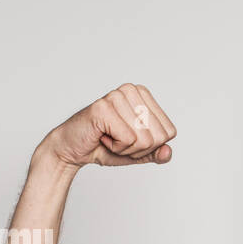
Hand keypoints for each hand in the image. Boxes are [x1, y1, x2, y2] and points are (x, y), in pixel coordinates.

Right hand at [40, 84, 176, 168]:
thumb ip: (156, 153)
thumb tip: (167, 152)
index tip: (131, 140)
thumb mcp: (138, 153)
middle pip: (159, 136)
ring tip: (110, 138)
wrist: (73, 149)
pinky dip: (116, 148)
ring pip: (144, 139)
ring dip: (127, 149)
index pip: (169, 132)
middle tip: (119, 141)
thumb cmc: (105, 146)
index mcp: (143, 95)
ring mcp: (116, 96)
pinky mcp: (103, 108)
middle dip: (140, 149)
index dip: (152, 146)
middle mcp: (131, 90)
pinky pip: (128, 139)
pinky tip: (103, 137)